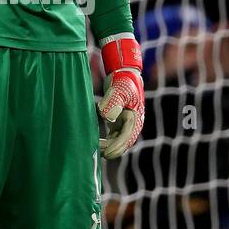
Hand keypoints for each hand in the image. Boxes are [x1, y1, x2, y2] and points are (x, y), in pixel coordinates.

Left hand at [97, 33, 143, 159]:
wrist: (124, 75)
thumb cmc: (122, 82)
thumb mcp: (118, 90)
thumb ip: (112, 102)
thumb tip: (107, 117)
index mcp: (135, 120)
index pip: (126, 139)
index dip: (116, 147)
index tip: (105, 152)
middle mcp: (132, 125)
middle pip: (122, 145)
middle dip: (110, 151)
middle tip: (95, 153)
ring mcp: (126, 126)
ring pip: (117, 143)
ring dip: (107, 147)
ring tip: (93, 148)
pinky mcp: (119, 124)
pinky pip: (113, 138)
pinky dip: (106, 142)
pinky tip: (95, 142)